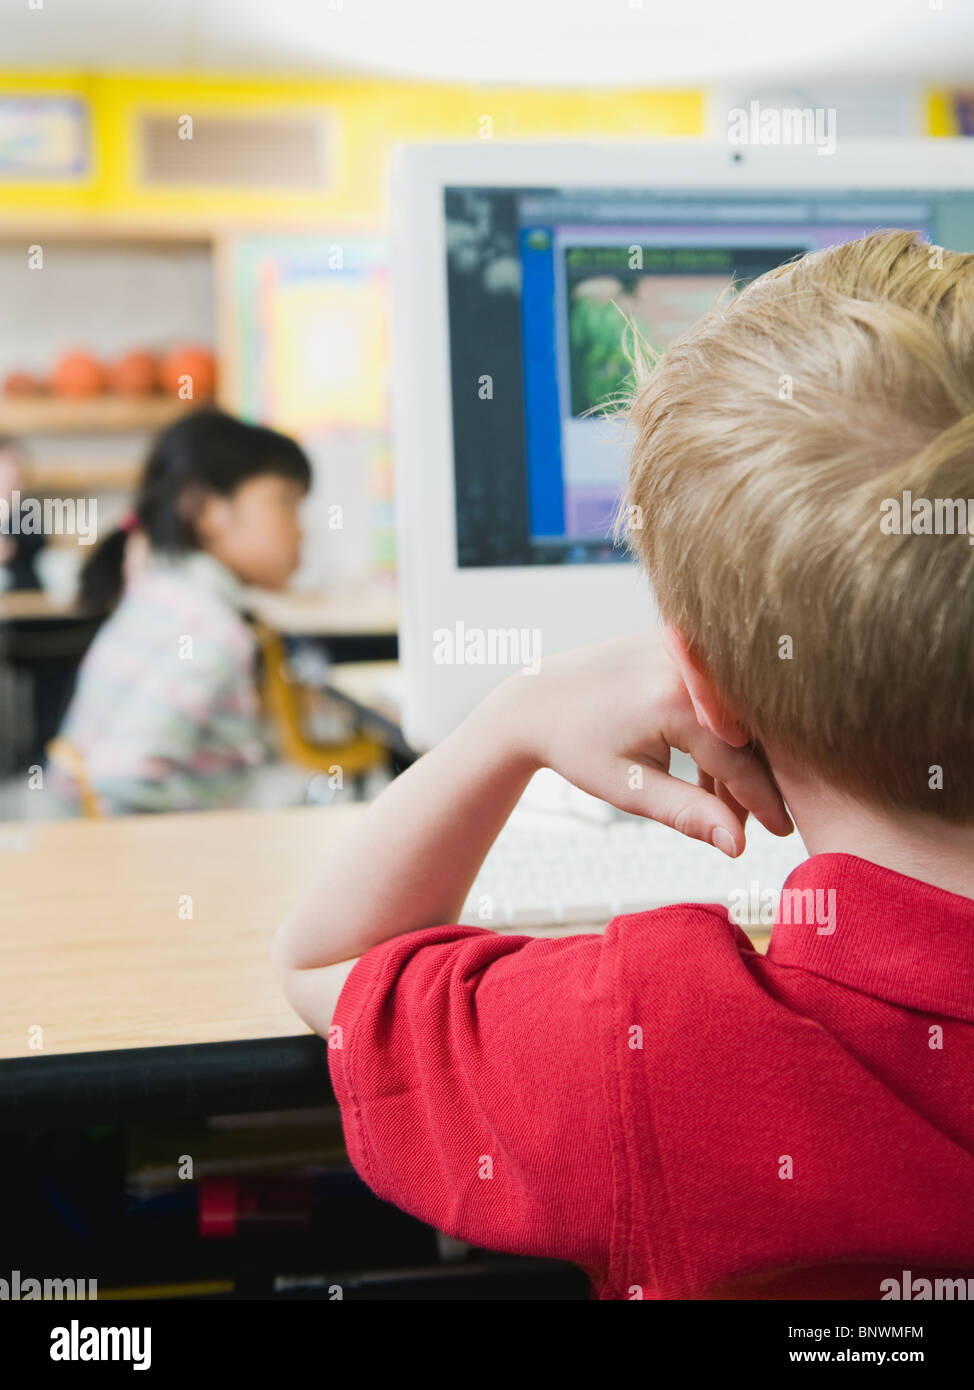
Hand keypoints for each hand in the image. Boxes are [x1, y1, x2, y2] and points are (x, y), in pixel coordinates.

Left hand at [502, 630, 792, 856]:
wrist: (540, 698)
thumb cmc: (578, 746)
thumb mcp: (629, 788)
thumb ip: (687, 814)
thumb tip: (739, 848)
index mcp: (676, 700)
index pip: (740, 761)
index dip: (763, 802)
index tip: (784, 832)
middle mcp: (691, 665)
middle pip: (749, 733)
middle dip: (757, 782)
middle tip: (764, 823)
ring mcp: (689, 648)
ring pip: (738, 714)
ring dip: (740, 759)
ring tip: (728, 806)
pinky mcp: (686, 643)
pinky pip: (722, 694)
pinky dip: (722, 732)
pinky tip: (711, 774)